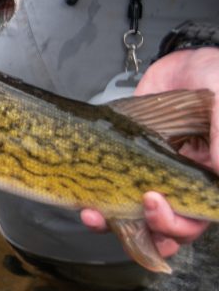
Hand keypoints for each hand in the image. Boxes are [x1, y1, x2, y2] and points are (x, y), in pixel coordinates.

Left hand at [80, 47, 218, 255]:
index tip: (154, 199)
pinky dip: (97, 207)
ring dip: (114, 224)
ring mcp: (153, 178)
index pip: (198, 218)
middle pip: (170, 227)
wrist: (187, 63)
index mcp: (210, 179)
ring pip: (137, 219)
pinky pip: (110, 197)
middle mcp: (183, 185)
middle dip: (151, 225)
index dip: (179, 223)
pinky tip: (84, 204)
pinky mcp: (125, 168)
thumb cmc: (217, 79)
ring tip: (94, 214)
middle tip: (137, 201)